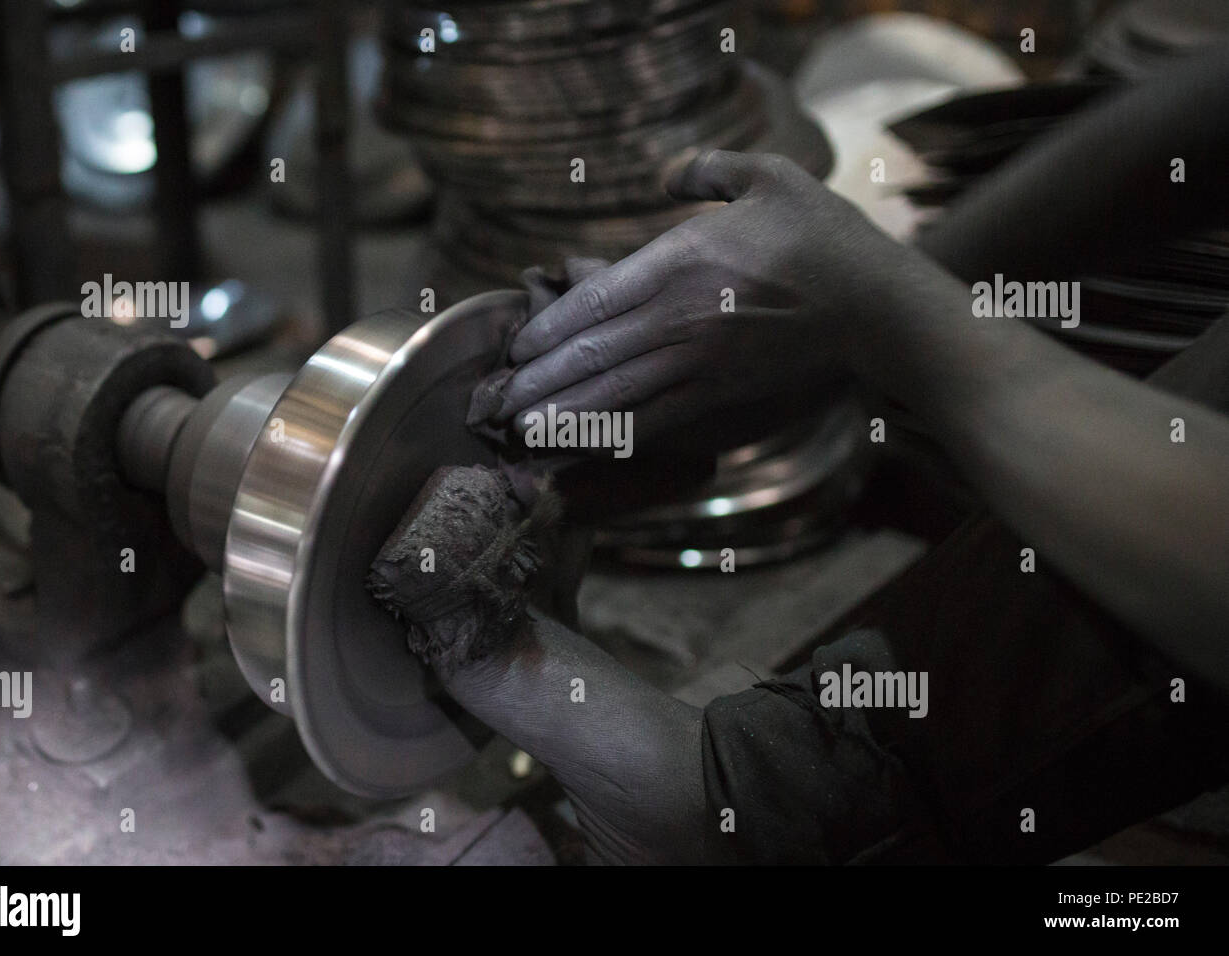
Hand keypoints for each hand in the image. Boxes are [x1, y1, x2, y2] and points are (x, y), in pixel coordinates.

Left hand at [496, 149, 907, 449]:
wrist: (878, 308)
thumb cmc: (824, 237)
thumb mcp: (770, 176)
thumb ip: (708, 169)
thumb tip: (665, 176)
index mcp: (685, 260)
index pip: (595, 298)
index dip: (547, 328)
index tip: (515, 348)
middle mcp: (683, 318)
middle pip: (593, 355)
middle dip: (538, 384)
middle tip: (495, 406)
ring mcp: (701, 364)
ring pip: (617, 397)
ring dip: (564, 418)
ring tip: (522, 434)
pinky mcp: (723, 397)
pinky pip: (660, 422)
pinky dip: (618, 437)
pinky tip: (587, 450)